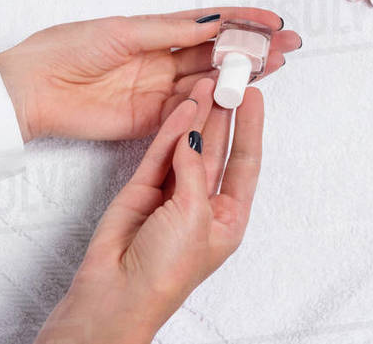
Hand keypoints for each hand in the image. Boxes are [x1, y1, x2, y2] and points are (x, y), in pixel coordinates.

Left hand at [0, 8, 300, 141]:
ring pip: (209, 81)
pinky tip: (239, 93)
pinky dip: (213, 101)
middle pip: (216, 52)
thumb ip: (169, 30)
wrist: (31, 90)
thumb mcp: (121, 31)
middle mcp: (160, 59)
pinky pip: (189, 109)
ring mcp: (158, 90)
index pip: (207, 23)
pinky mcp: (150, 119)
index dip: (241, 20)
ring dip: (242, 73)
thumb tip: (212, 21)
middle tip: (288, 43)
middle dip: (253, 46)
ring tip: (276, 63)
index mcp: (153, 30)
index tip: (271, 18)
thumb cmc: (66, 50)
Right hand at [35, 78, 262, 343]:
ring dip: (198, 115)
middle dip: (223, 115)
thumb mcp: (195, 217)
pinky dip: (171, 128)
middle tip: (229, 79)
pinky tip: (183, 104)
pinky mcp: (142, 188)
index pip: (245, 163)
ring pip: (187, 145)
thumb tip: (192, 136)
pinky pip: (159, 151)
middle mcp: (202, 204)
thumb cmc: (165, 271)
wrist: (117, 293)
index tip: (255, 97)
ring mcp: (171, 195)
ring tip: (207, 81)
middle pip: (217, 149)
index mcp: (228, 219)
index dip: (250, 129)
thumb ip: (194, 170)